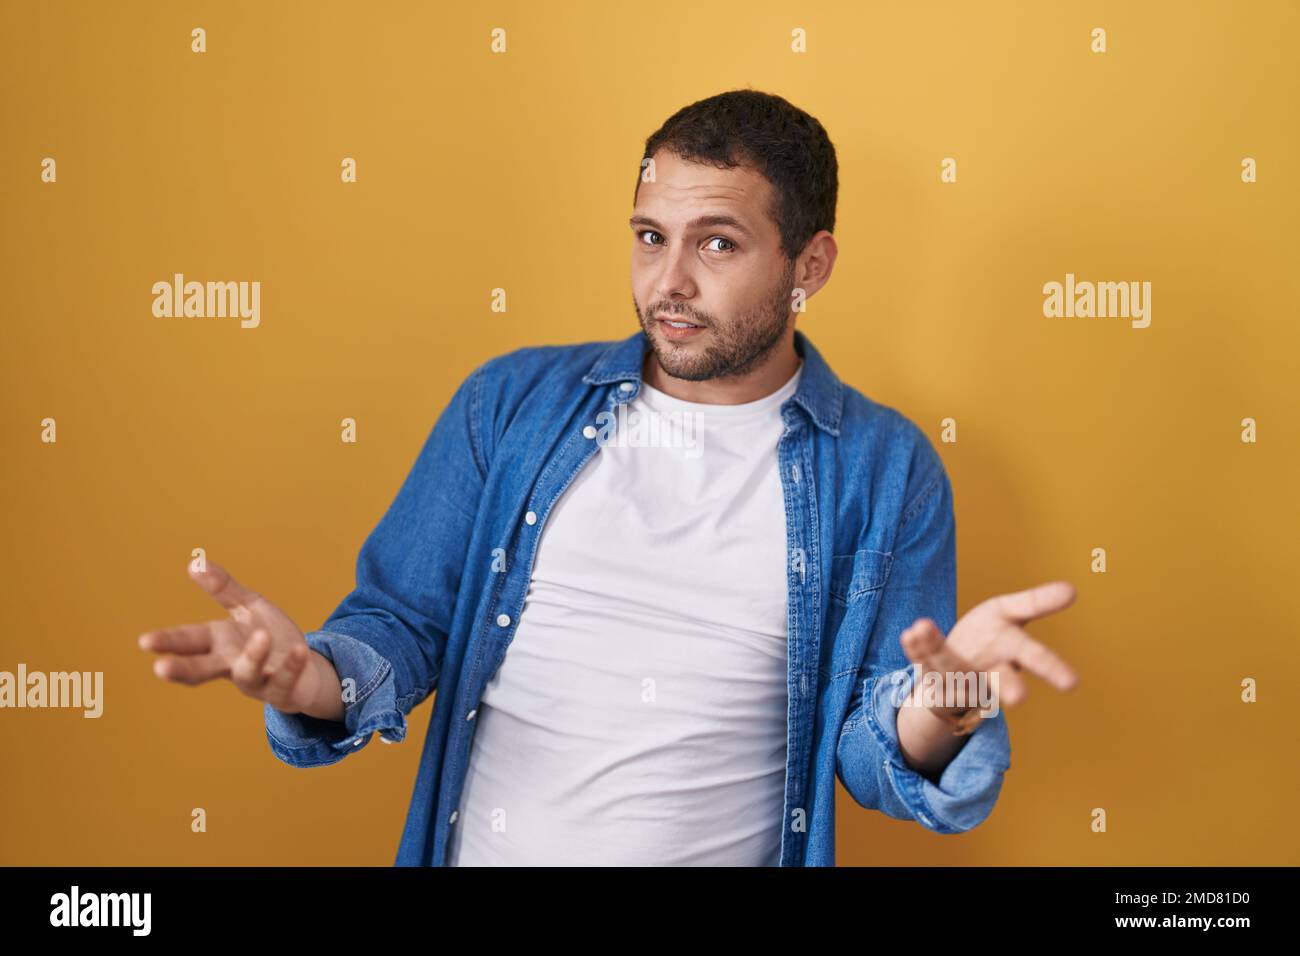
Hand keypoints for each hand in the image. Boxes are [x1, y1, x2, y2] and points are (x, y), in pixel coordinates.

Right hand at [137, 559, 331, 715]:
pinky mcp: (283, 689)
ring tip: (262, 636)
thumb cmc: (270, 637)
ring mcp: (257, 680)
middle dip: (181, 669)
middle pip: (201, 669)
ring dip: (253, 657)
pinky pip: (285, 680)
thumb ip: (223, 588)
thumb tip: (195, 562)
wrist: (306, 671)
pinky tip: (299, 650)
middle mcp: (231, 665)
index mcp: (218, 642)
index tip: (144, 641)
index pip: (188, 641)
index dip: (167, 642)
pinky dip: (291, 666)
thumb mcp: (248, 607)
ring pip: (248, 674)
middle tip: (161, 668)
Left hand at [899, 580, 1078, 722]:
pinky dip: (916, 647)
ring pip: (953, 671)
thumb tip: (1072, 589)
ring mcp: (960, 678)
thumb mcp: (1012, 615)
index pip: (1033, 657)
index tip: (1071, 682)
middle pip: (1001, 682)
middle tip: (1019, 698)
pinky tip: (909, 633)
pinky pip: (923, 661)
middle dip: (1009, 688)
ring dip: (938, 652)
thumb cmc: (990, 642)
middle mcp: (989, 673)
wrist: (955, 679)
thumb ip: (1037, 603)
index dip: (1051, 668)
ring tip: (921, 628)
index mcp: (1012, 653)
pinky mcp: (932, 676)